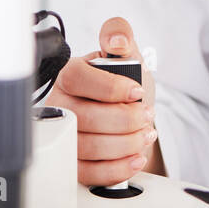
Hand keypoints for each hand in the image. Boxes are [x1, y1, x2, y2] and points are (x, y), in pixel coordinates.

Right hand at [48, 17, 162, 185]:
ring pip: (88, 146)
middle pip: (86, 117)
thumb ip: (120, 35)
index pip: (79, 78)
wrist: (130, 116)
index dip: (111, 88)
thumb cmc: (125, 85)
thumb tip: (116, 41)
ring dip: (126, 144)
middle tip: (147, 117)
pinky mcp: (71, 162)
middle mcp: (61, 104)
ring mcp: (63, 134)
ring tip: (145, 135)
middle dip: (126, 120)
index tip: (137, 93)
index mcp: (70, 74)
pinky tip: (135, 156)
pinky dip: (118, 168)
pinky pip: (88, 172)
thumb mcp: (128, 56)